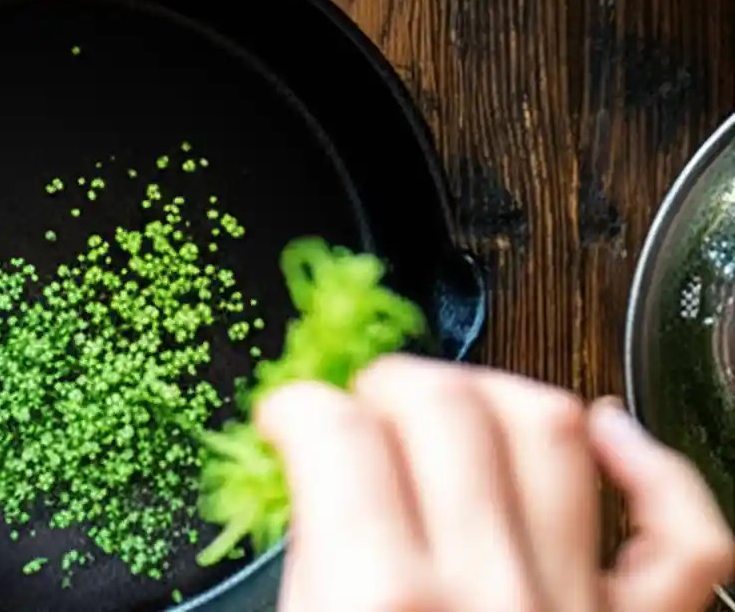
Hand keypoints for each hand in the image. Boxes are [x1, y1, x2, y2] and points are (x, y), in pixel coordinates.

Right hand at [257, 354, 734, 610]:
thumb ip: (298, 562)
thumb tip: (297, 497)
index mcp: (377, 602)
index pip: (334, 432)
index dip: (295, 405)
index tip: (289, 416)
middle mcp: (486, 593)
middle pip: (442, 406)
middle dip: (385, 383)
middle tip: (359, 406)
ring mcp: (576, 610)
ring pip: (552, 428)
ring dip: (491, 394)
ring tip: (452, 406)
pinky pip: (684, 534)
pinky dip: (650, 463)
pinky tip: (606, 432)